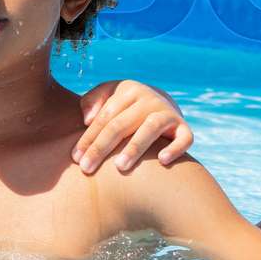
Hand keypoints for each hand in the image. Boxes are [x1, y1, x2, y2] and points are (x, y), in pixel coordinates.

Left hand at [72, 80, 193, 173]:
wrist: (162, 104)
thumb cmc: (126, 106)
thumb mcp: (108, 96)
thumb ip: (92, 101)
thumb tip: (87, 119)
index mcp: (128, 90)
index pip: (104, 117)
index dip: (88, 138)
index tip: (76, 158)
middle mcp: (148, 99)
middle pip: (121, 124)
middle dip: (101, 147)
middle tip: (87, 168)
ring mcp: (167, 113)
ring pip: (151, 128)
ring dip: (135, 147)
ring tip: (120, 167)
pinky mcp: (183, 128)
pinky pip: (184, 138)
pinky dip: (175, 148)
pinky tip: (162, 161)